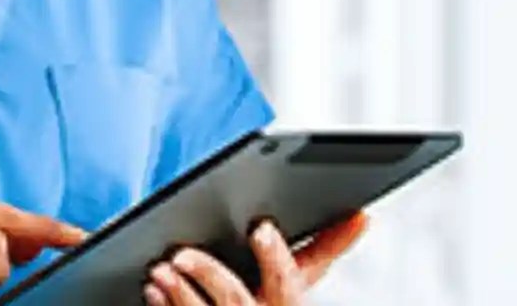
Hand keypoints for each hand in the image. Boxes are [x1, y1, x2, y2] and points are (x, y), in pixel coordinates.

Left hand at [142, 212, 369, 305]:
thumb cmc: (273, 304)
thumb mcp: (297, 285)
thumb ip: (324, 251)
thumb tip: (362, 218)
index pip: (287, 285)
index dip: (275, 258)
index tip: (260, 229)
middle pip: (235, 299)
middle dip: (209, 274)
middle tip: (182, 254)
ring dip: (178, 292)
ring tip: (160, 269)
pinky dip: (165, 305)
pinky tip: (154, 287)